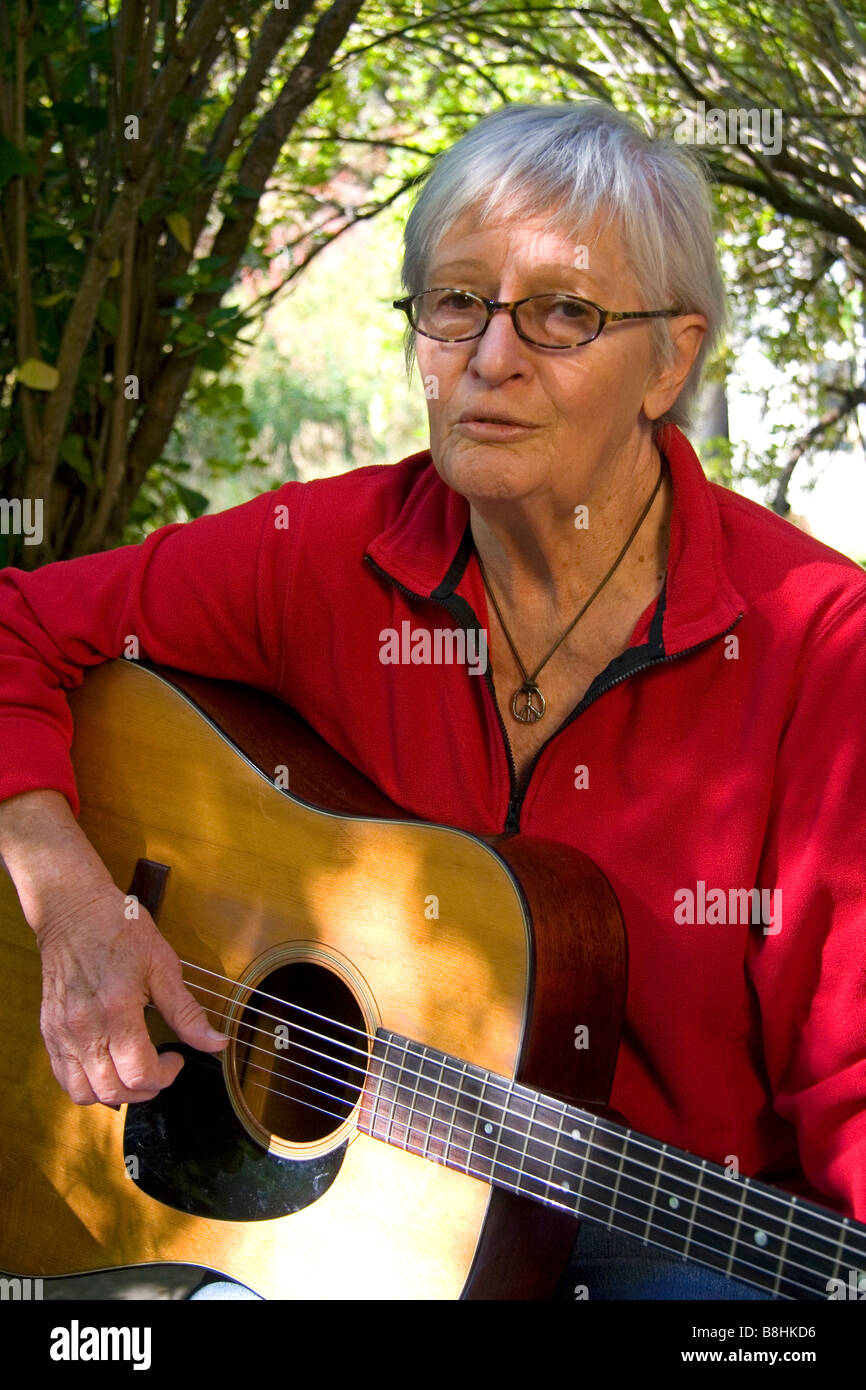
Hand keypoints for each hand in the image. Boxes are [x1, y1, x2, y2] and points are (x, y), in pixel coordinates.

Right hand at [33, 881, 226, 1105]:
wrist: (73, 911)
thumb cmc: (119, 930)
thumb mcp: (162, 964)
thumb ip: (187, 1012)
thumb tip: (217, 1043)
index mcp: (116, 1010)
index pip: (140, 1073)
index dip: (166, 1075)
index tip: (176, 1057)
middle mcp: (83, 1028)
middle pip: (114, 1090)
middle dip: (146, 1088)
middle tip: (160, 1067)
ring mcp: (61, 1032)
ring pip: (85, 1093)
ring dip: (115, 1093)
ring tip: (133, 1071)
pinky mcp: (49, 1031)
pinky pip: (64, 1078)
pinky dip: (88, 1085)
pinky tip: (107, 1067)